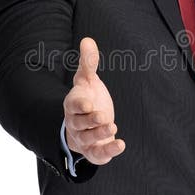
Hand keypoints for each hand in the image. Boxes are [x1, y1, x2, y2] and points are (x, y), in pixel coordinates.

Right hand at [63, 37, 125, 164]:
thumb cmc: (87, 99)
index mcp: (73, 105)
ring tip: (112, 126)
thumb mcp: (87, 81)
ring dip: (100, 134)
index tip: (88, 104)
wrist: (86, 126)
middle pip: (79, 124)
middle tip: (104, 116)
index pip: (72, 105)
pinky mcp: (94, 151)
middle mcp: (76, 124)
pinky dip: (109, 151)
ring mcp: (83, 139)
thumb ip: (88, 63)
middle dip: (91, 121)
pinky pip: (99, 154)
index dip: (80, 105)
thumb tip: (88, 40)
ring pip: (88, 139)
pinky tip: (121, 144)